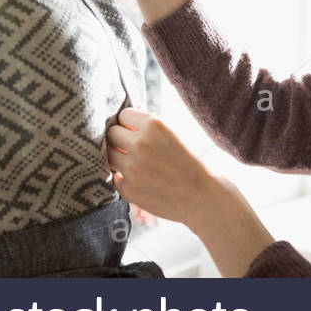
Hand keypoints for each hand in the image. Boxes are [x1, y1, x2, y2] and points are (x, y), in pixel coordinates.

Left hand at [105, 108, 214, 227]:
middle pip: (111, 133)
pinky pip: (114, 176)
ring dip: (118, 157)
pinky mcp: (128, 189)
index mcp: (154, 125)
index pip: (123, 114)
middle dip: (120, 138)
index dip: (129, 122)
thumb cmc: (191, 162)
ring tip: (135, 162)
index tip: (135, 130)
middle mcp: (140, 144)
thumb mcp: (174, 133)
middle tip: (132, 146)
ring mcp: (132, 167)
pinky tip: (139, 179)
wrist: (202, 195)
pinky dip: (123, 177)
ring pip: (108, 155)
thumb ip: (149, 125)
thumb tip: (125, 116)